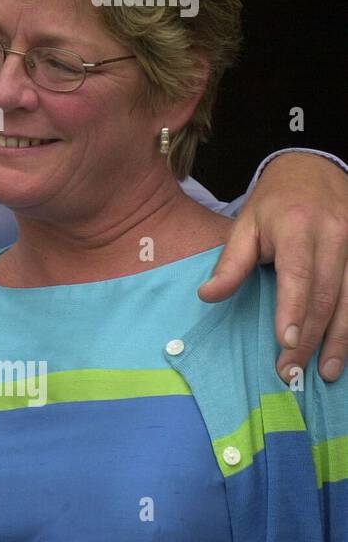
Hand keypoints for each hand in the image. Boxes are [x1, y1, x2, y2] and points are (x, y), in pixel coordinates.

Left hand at [199, 152, 347, 381]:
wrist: (314, 168)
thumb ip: (231, 262)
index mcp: (299, 228)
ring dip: (340, 341)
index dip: (293, 311)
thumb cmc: (274, 202)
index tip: (286, 343)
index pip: (299, 276)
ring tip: (326, 373)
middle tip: (293, 372)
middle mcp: (335, 237)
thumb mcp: (245, 224)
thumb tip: (208, 296)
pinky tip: (345, 349)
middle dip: (311, 339)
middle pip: (327, 297)